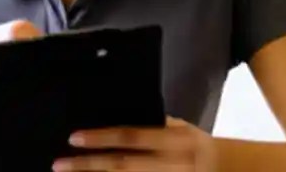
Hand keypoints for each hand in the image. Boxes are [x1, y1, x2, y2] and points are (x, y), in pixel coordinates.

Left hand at [54, 117, 216, 170]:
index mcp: (176, 141)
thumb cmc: (197, 146)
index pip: (132, 137)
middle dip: (88, 166)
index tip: (74, 138)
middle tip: (59, 164)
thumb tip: (116, 119)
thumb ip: (154, 126)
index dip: (101, 138)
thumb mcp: (182, 129)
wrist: (226, 171)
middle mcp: (172, 165)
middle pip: (122, 166)